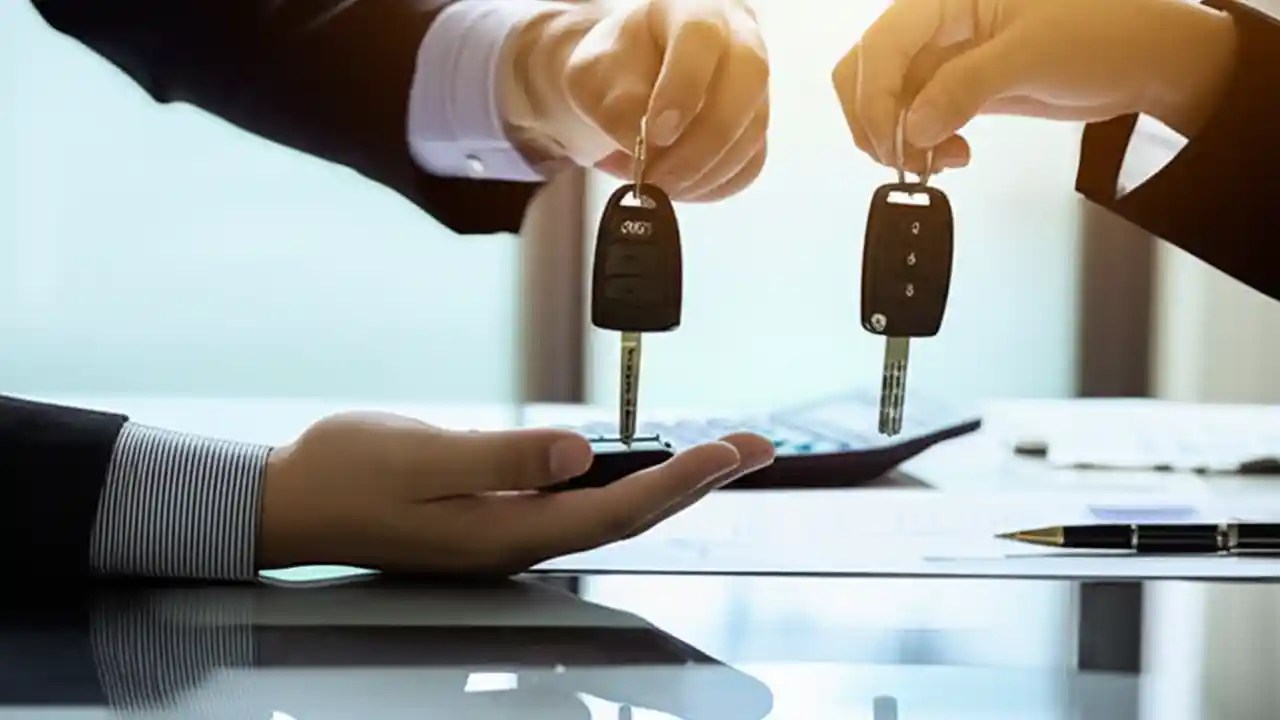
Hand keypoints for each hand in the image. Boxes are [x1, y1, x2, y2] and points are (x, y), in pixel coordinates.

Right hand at [257, 412, 773, 574]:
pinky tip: (643, 465)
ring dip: (671, 482)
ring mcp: (508, 531)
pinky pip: (579, 502)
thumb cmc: (345, 474)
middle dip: (698, 482)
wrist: (292, 500)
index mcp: (506, 532)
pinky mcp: (496, 516)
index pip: (617, 508)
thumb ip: (500, 458)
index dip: (681, 481)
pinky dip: (626, 481)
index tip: (733, 452)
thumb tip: (576, 454)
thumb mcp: (417, 459)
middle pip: (630, 514)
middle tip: (758, 448)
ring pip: (610, 509)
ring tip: (721, 454)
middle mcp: (518, 540)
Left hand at [502, 0, 770, 201]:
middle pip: (748, 81)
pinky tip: (678, 185)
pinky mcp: (756, 125)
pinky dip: (712, 185)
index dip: (682, 88)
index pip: (702, 37)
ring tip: (656, 183)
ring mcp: (754, 83)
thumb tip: (651, 152)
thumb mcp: (595, 79)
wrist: (629, 82)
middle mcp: (738, 36)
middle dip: (701, 142)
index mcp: (691, 6)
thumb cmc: (613, 70)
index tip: (654, 134)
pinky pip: (749, 163)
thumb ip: (617, 108)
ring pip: (751, 131)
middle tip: (658, 177)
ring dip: (701, 172)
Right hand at [832, 0, 1237, 174]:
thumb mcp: (1032, 55)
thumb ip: (964, 87)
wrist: (1147, 60)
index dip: (875, 96)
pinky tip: (952, 156)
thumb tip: (913, 129)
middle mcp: (937, 24)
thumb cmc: (1105, 33)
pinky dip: (921, 145)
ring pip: (888, 102)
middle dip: (877, 122)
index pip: (881, 45)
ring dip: (898, 140)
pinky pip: (914, 119)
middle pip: (868, 73)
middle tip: (910, 160)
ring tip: (940, 162)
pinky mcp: (957, 87)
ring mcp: (945, 57)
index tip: (895, 142)